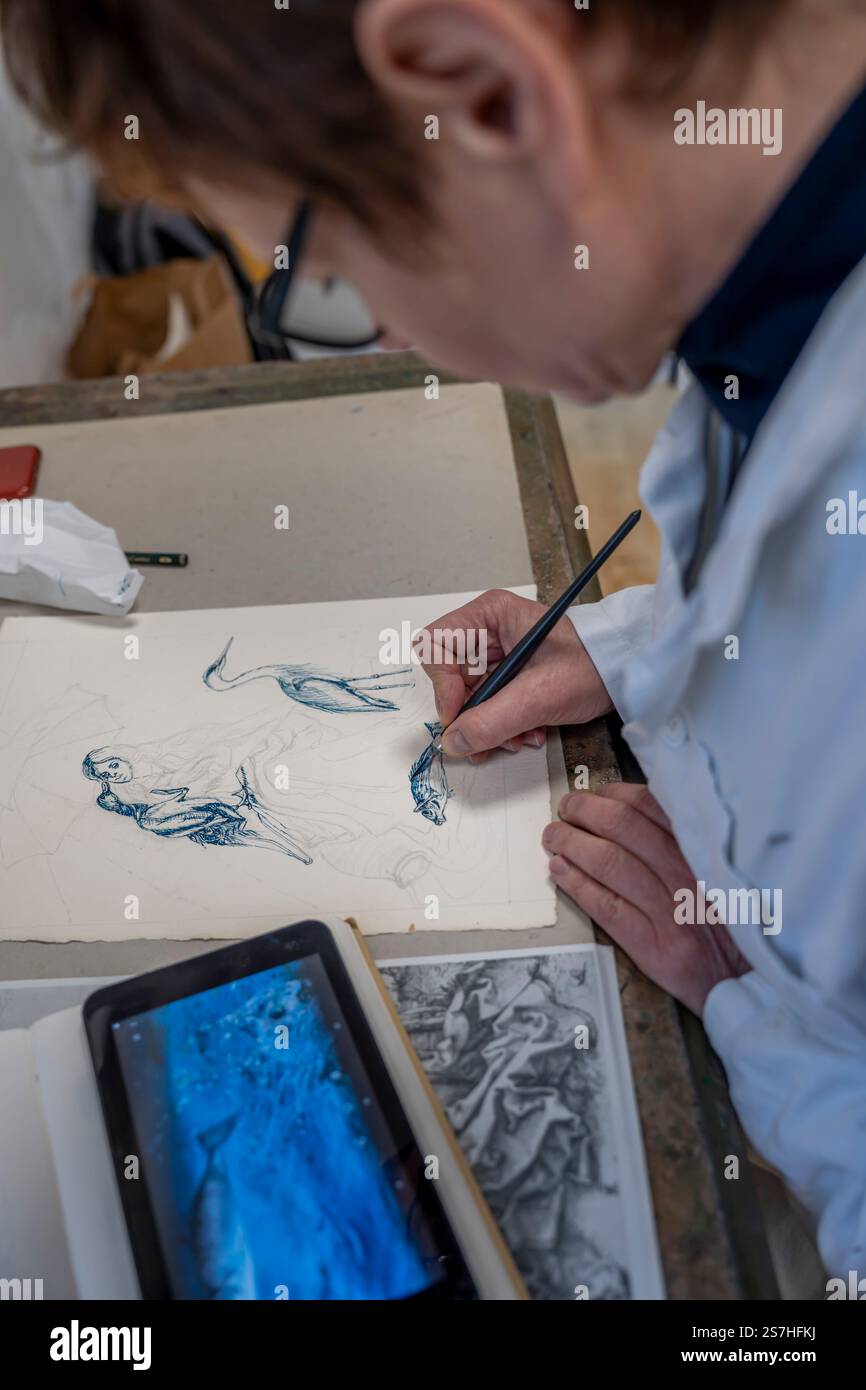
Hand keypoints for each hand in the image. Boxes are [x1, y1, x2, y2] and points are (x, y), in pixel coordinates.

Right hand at [417, 589, 611, 760]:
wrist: (627, 673)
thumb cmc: (592, 665)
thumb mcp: (539, 695)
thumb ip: (492, 721)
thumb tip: (453, 742)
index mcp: (491, 615)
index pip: (436, 646)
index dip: (442, 685)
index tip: (457, 717)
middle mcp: (489, 633)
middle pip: (450, 679)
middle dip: (471, 715)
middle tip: (489, 739)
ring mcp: (498, 657)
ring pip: (469, 699)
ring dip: (490, 727)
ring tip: (520, 738)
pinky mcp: (510, 678)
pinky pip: (489, 708)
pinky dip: (504, 727)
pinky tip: (528, 733)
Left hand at [543, 783, 749, 1015]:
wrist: (752, 980)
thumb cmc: (730, 920)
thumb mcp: (721, 868)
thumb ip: (687, 839)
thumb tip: (634, 809)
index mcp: (703, 849)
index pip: (649, 806)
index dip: (612, 795)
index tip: (593, 794)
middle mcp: (687, 873)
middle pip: (623, 828)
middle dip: (584, 812)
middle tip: (565, 809)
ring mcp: (671, 911)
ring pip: (609, 863)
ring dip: (572, 844)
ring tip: (554, 837)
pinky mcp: (656, 945)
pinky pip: (607, 907)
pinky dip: (577, 884)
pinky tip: (560, 872)